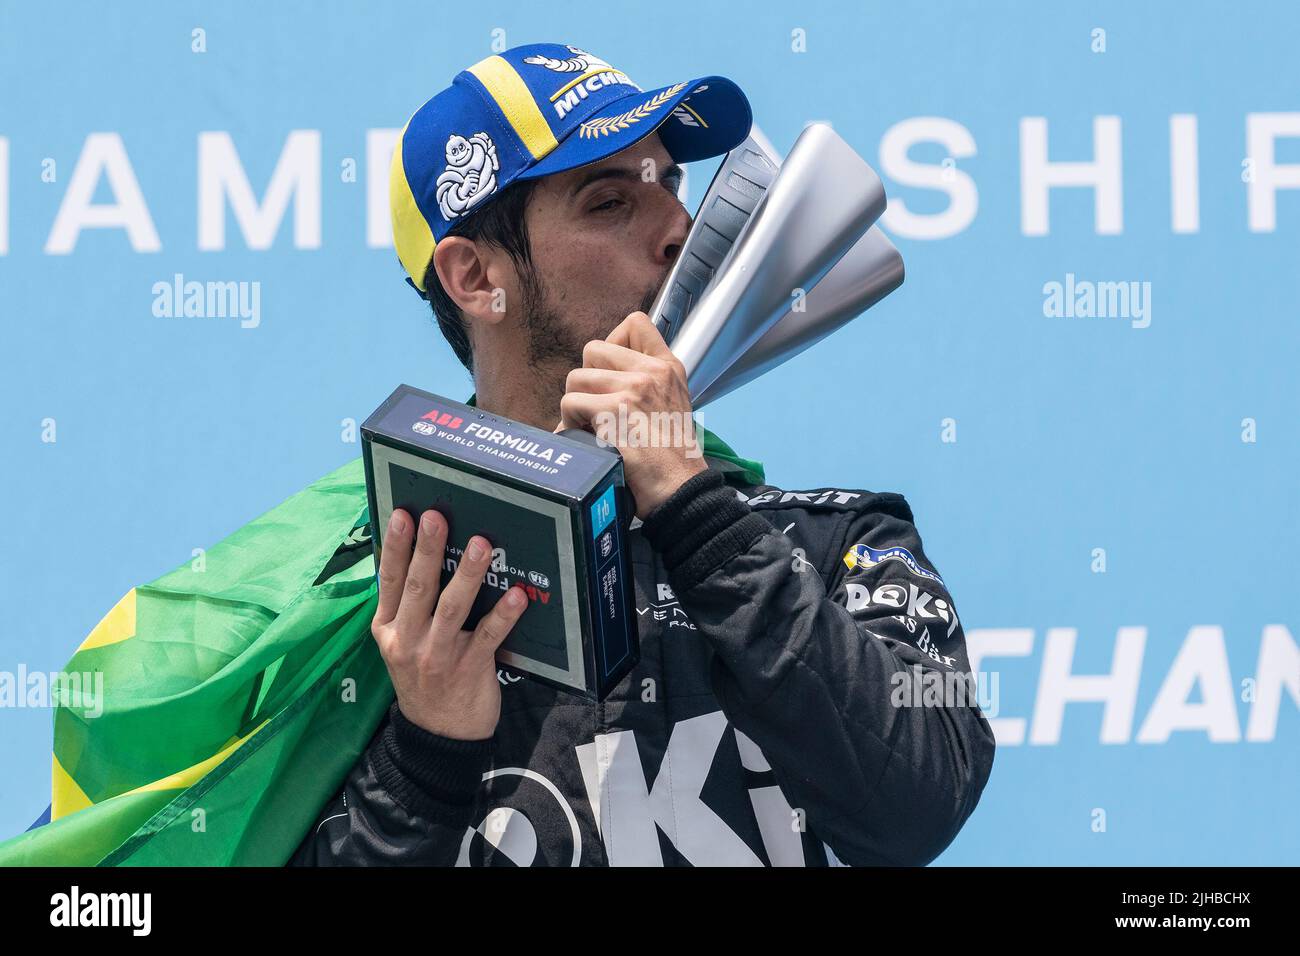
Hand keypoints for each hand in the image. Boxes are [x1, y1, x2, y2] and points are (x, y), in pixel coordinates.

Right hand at [371, 508, 527, 739]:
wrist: (437, 737)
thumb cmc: (423, 678)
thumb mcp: (400, 645)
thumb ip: (407, 608)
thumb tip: (423, 555)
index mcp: (388, 629)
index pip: (390, 581)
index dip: (396, 547)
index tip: (402, 515)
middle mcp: (407, 641)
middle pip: (418, 588)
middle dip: (426, 550)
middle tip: (435, 517)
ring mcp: (438, 656)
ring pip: (452, 609)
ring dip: (467, 575)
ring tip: (480, 544)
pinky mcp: (469, 670)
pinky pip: (487, 637)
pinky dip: (502, 615)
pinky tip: (515, 596)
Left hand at [557, 311, 706, 518]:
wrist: (681, 489)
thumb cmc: (673, 457)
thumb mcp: (673, 404)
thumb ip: (646, 382)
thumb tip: (599, 375)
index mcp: (668, 367)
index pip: (635, 323)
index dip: (612, 343)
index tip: (610, 371)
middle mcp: (652, 372)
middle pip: (593, 349)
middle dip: (587, 380)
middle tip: (597, 407)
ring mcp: (634, 389)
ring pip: (576, 378)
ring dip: (576, 406)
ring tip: (591, 427)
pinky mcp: (615, 411)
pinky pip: (571, 404)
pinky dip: (571, 424)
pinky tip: (588, 439)